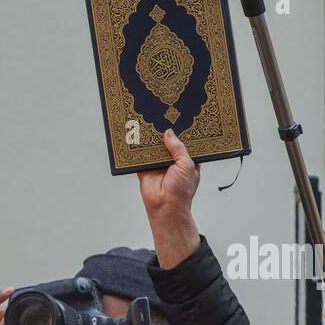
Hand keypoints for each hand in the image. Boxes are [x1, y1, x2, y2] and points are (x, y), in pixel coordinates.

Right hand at [137, 129, 201, 268]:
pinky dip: (138, 150)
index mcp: (186, 159)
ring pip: (154, 148)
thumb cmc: (181, 190)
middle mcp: (172, 161)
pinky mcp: (145, 169)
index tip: (179, 118)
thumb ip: (178, 148)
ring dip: (151, 140)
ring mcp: (158, 165)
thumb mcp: (186, 164)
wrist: (165, 207)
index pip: (184, 142)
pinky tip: (138, 137)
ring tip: (149, 123)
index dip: (182, 132)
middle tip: (161, 116)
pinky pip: (140, 157)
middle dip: (164, 133)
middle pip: (167, 143)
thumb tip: (169, 133)